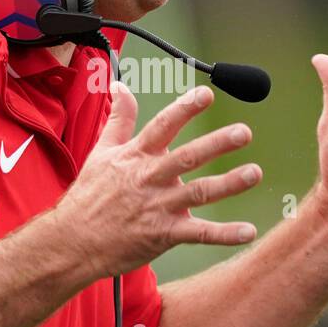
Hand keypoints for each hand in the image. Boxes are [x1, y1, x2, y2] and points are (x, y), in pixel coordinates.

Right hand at [54, 82, 260, 279]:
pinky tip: (249, 231)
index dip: (184, 109)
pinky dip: (225, 234)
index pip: (163, 126)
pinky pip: (199, 233)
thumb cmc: (89, 196)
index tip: (206, 93)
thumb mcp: (101, 151)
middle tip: (244, 132)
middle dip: (217, 144)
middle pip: (187, 157)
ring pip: (199, 193)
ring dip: (229, 184)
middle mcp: (150, 179)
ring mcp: (158, 207)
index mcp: (136, 156)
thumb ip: (119, 118)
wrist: (72, 241)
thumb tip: (120, 85)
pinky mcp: (164, 234)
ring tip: (255, 173)